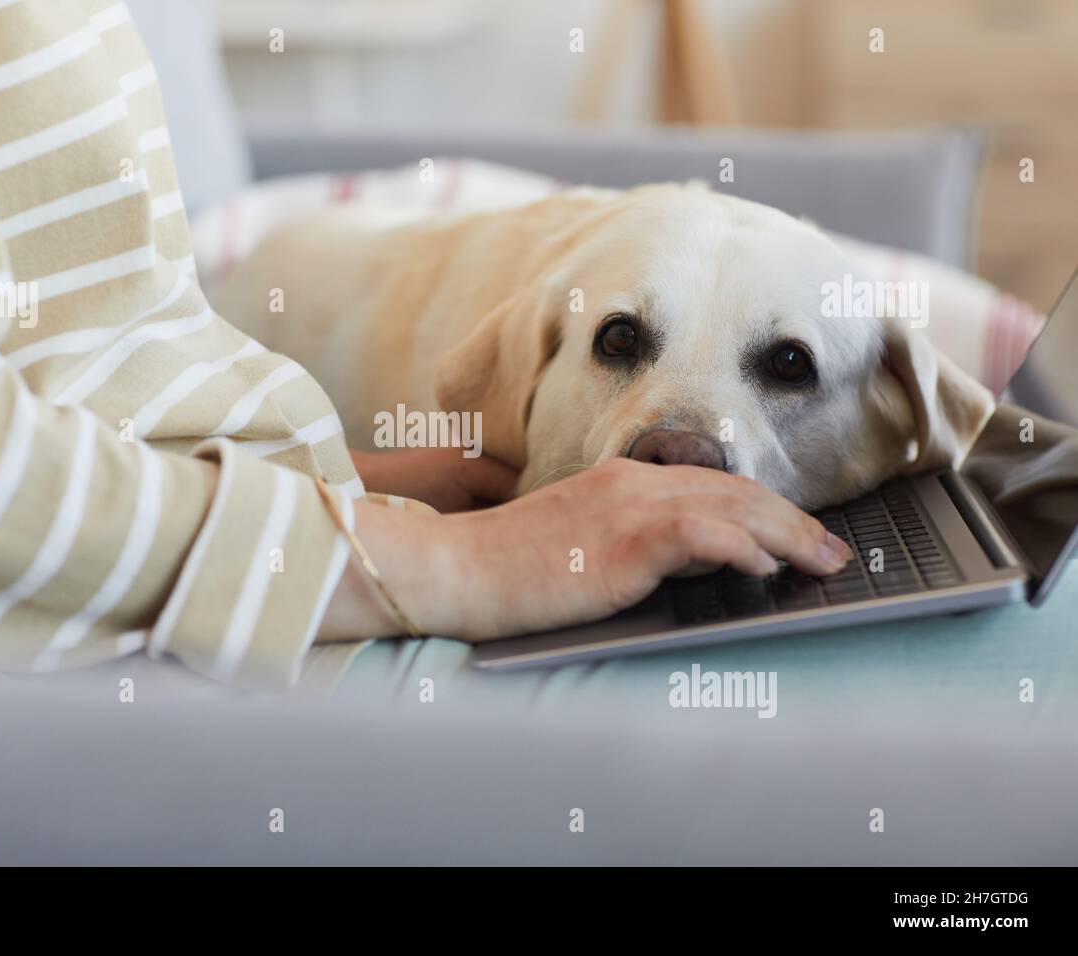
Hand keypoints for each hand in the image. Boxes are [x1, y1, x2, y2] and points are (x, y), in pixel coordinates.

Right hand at [318, 457, 850, 642]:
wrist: (455, 568)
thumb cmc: (509, 569)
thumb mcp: (579, 548)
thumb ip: (630, 546)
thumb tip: (688, 566)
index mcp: (620, 483)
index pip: (710, 487)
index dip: (764, 509)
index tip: (800, 535)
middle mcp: (629, 485)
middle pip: (731, 492)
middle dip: (792, 521)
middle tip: (834, 551)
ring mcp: (624, 509)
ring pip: (726, 508)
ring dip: (785, 534)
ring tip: (824, 560)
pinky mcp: (617, 541)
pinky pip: (693, 535)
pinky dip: (736, 546)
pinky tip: (766, 564)